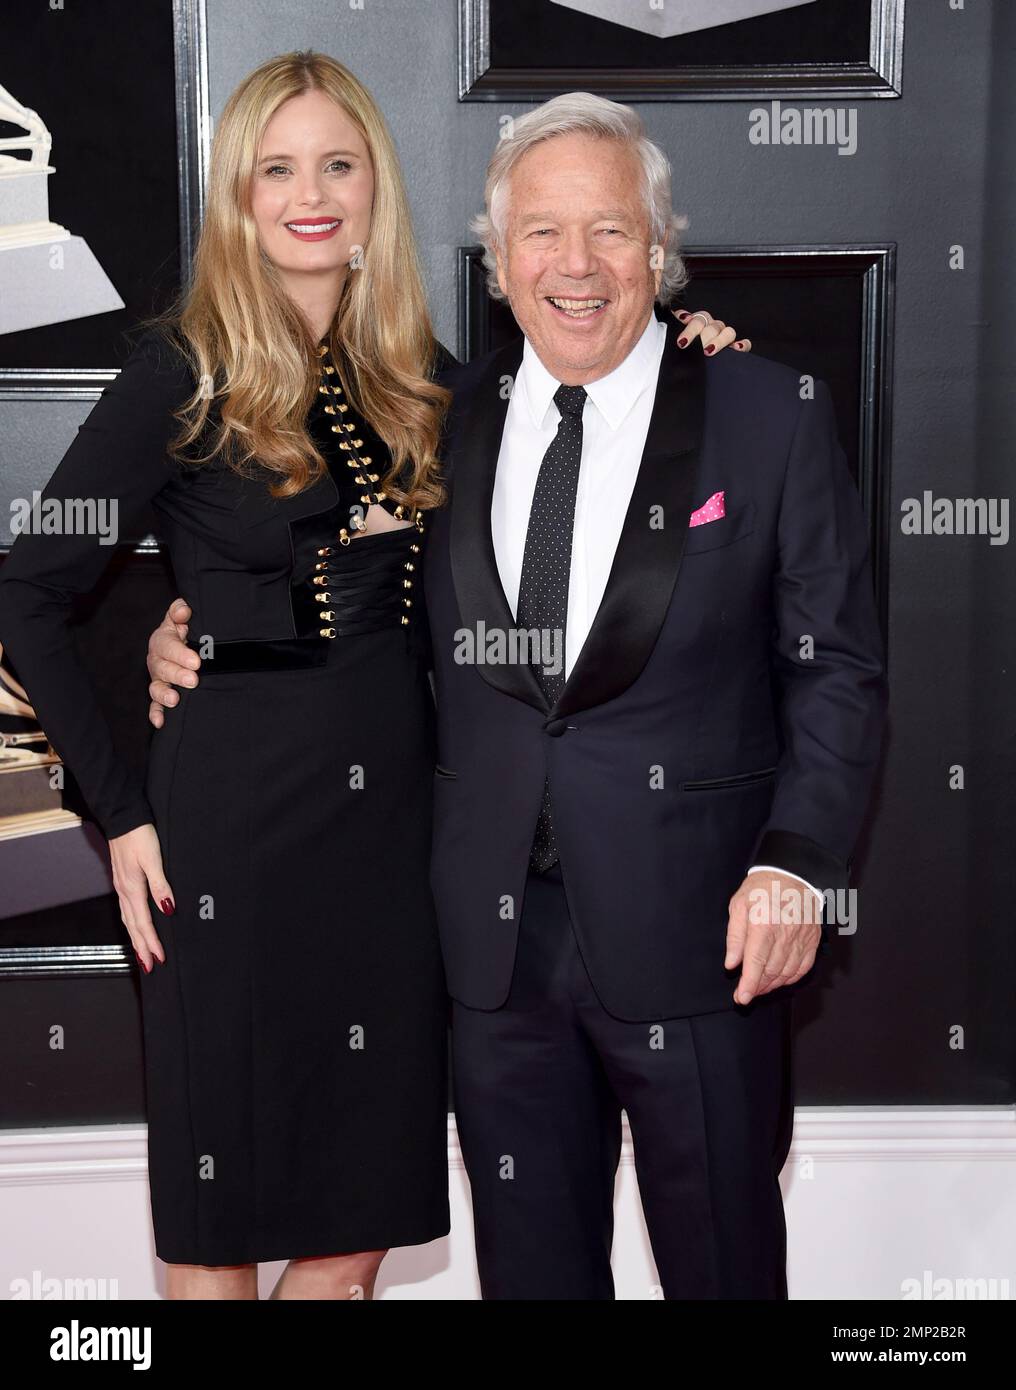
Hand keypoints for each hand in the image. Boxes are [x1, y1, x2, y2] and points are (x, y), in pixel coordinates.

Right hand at [109, 822, 172, 971]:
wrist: (122, 817)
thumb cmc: (139, 835)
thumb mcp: (153, 859)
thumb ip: (161, 884)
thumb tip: (167, 909)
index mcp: (132, 889)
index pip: (144, 923)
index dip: (152, 942)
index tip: (160, 959)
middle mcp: (124, 891)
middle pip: (133, 927)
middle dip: (142, 948)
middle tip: (150, 967)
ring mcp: (121, 886)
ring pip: (128, 919)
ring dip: (135, 939)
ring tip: (142, 954)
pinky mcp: (122, 880)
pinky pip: (126, 909)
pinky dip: (131, 923)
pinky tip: (134, 926)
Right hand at [147, 598, 199, 728]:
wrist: (184, 642)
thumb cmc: (185, 629)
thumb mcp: (182, 616)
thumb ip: (180, 610)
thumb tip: (183, 610)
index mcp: (162, 641)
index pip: (168, 645)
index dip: (180, 654)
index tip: (196, 661)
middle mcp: (157, 660)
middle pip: (162, 668)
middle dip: (177, 675)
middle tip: (193, 680)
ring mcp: (158, 679)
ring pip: (156, 687)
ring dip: (164, 695)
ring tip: (175, 700)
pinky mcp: (160, 694)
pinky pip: (155, 705)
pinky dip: (156, 714)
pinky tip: (160, 723)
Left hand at [674, 308, 750, 354]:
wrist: (688, 356)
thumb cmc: (680, 344)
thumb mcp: (673, 334)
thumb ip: (673, 325)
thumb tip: (675, 317)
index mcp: (699, 321)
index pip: (697, 321)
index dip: (690, 331)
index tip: (682, 343)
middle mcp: (713, 326)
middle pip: (712, 327)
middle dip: (703, 339)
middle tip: (696, 349)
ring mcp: (724, 335)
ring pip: (728, 332)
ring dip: (719, 341)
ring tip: (709, 351)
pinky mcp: (734, 346)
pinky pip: (745, 344)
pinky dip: (742, 345)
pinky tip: (736, 349)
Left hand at [725, 870, 821, 1004]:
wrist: (794, 874)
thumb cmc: (762, 888)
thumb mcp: (739, 905)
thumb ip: (735, 936)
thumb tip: (731, 963)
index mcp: (764, 923)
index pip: (756, 962)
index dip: (748, 984)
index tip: (741, 998)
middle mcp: (786, 934)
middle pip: (771, 971)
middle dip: (757, 987)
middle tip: (745, 994)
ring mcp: (802, 938)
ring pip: (787, 972)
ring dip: (772, 985)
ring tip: (759, 988)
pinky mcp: (812, 940)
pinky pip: (803, 967)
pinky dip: (791, 978)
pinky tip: (779, 980)